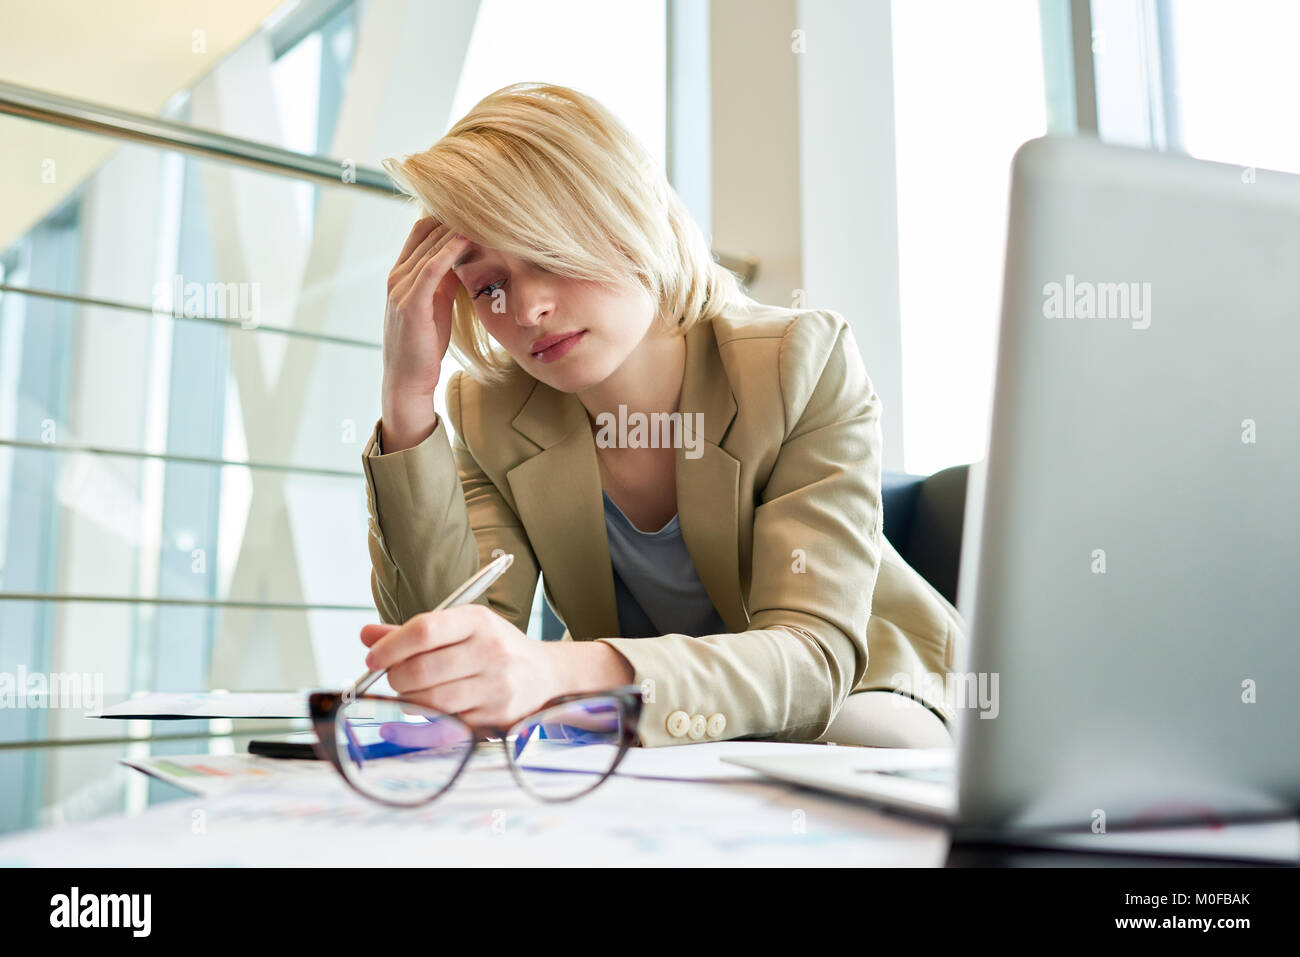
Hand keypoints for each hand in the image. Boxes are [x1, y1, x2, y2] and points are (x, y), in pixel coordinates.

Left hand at [359, 604, 563, 729]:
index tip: (373, 658)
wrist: (544, 674)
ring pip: (431, 700)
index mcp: (478, 621)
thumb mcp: (461, 628)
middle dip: (396, 678)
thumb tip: (366, 636)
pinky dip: (423, 723)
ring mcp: (495, 685)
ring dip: (409, 701)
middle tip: (393, 679)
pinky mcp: (496, 715)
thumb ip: (413, 633)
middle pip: (422, 669)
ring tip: (409, 693)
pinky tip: (414, 717)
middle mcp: (490, 650)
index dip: (390, 647)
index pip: (424, 630)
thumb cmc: (493, 648)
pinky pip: (446, 724)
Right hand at [380, 217, 470, 451]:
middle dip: (452, 214)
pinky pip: (431, 268)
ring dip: (456, 226)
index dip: (445, 215)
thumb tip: (463, 259)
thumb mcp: (435, 305)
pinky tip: (467, 236)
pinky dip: (449, 249)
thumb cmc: (424, 344)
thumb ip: (443, 281)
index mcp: (401, 274)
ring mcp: (400, 288)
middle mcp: (396, 276)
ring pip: (429, 245)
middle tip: (482, 199)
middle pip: (425, 231)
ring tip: (481, 210)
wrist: (407, 378)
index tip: (475, 204)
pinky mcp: (411, 303)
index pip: (421, 230)